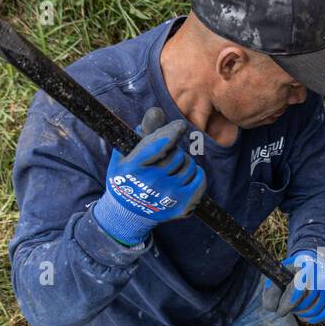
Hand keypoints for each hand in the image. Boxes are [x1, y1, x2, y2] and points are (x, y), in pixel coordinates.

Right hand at [92, 107, 205, 245]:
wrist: (128, 214)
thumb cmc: (126, 178)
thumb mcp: (124, 155)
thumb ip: (141, 134)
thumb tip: (157, 112)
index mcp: (134, 168)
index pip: (160, 145)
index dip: (172, 132)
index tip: (180, 126)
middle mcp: (152, 183)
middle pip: (176, 155)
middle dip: (174, 152)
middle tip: (166, 157)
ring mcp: (169, 196)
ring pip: (189, 166)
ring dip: (184, 162)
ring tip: (173, 169)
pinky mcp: (182, 206)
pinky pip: (200, 179)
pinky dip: (196, 174)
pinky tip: (186, 175)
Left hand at [262, 249, 324, 324]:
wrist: (312, 261)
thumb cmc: (291, 271)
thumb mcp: (277, 275)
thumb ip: (270, 291)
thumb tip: (274, 310)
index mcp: (305, 264)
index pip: (299, 287)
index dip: (288, 304)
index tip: (279, 313)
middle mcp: (322, 271)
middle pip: (307, 300)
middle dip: (295, 309)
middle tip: (288, 309)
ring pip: (316, 309)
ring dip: (303, 314)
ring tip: (296, 311)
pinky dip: (315, 319)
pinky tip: (306, 318)